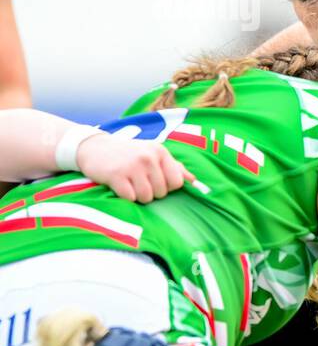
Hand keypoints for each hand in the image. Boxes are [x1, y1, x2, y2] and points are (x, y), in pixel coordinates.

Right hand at [76, 134, 193, 202]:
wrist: (94, 147)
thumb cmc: (129, 154)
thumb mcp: (153, 154)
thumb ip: (175, 167)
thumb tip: (195, 182)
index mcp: (160, 152)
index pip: (177, 182)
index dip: (167, 187)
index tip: (155, 181)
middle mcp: (148, 157)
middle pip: (162, 192)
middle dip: (151, 192)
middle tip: (138, 181)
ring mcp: (132, 166)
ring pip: (147, 197)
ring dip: (138, 196)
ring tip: (130, 184)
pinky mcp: (116, 175)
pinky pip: (130, 198)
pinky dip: (125, 197)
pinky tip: (119, 186)